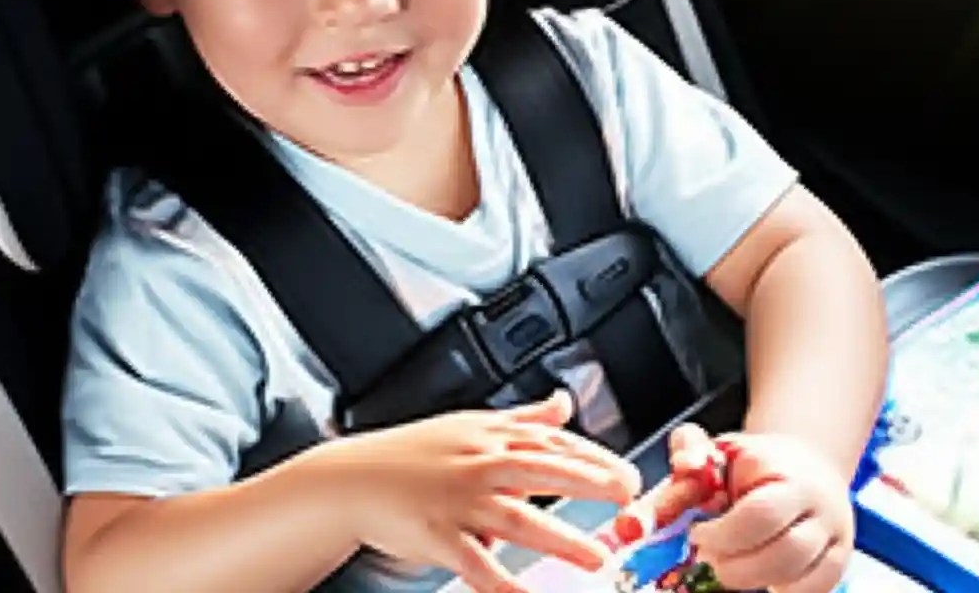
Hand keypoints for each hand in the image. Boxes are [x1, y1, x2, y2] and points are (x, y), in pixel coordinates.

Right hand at [309, 391, 640, 592]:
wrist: (350, 480)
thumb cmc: (413, 453)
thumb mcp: (472, 425)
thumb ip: (523, 419)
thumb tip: (563, 402)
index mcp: (492, 438)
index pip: (553, 444)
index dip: (594, 458)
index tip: (628, 473)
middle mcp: (480, 465)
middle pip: (544, 470)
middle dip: (590, 481)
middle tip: (628, 495)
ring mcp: (459, 502)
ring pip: (518, 519)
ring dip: (560, 539)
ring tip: (597, 556)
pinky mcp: (438, 536)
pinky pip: (477, 565)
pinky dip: (504, 586)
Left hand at [673, 424, 853, 592]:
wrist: (808, 464)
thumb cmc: (757, 461)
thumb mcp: (724, 447)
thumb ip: (692, 448)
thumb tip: (685, 464)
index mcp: (790, 473)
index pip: (761, 515)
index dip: (723, 535)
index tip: (697, 536)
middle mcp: (821, 504)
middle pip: (786, 553)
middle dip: (737, 567)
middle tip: (709, 559)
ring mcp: (836, 533)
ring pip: (801, 575)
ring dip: (756, 580)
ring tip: (730, 565)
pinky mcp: (840, 557)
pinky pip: (816, 587)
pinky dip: (784, 589)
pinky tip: (760, 574)